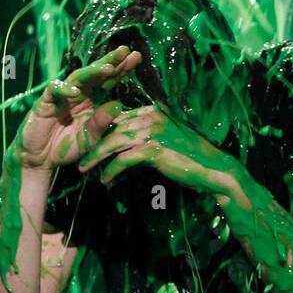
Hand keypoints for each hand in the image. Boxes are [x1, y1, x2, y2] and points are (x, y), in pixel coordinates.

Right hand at [12, 46, 142, 171]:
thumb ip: (102, 124)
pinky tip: (75, 91)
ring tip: (107, 68)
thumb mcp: (89, 139)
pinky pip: (55, 91)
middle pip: (95, 74)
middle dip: (110, 62)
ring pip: (77, 78)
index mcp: (92, 100)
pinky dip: (64, 90)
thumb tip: (118, 104)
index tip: (136, 57)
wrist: (41, 159)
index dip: (121, 69)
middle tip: (124, 51)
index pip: (109, 81)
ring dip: (91, 72)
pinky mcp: (45, 102)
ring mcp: (62, 96)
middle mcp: (79, 93)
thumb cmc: (66, 147)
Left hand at [78, 104, 244, 194]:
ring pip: (114, 142)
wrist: (211, 169)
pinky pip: (124, 159)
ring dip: (96, 156)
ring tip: (84, 168)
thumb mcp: (165, 142)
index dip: (102, 130)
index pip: (120, 117)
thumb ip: (145, 139)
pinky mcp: (153, 149)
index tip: (89, 143)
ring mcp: (152, 132)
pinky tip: (105, 180)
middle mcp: (151, 117)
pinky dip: (111, 170)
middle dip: (94, 143)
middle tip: (80, 157)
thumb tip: (123, 150)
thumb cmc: (189, 158)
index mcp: (153, 112)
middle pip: (113, 127)